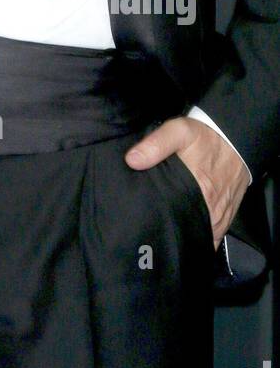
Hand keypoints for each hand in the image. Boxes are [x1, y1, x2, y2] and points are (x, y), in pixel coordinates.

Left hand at [125, 115, 249, 250]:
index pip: (175, 222)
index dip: (159, 226)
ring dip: (185, 236)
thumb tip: (132, 161)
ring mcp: (221, 217)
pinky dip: (200, 235)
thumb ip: (156, 144)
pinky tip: (186, 232)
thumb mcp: (179, 132)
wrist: (236, 138)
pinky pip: (212, 235)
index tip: (142, 226)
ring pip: (200, 236)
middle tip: (149, 230)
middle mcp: (213, 212)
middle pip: (187, 232)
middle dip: (169, 234)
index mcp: (200, 194)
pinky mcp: (227, 217)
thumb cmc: (205, 137)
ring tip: (165, 231)